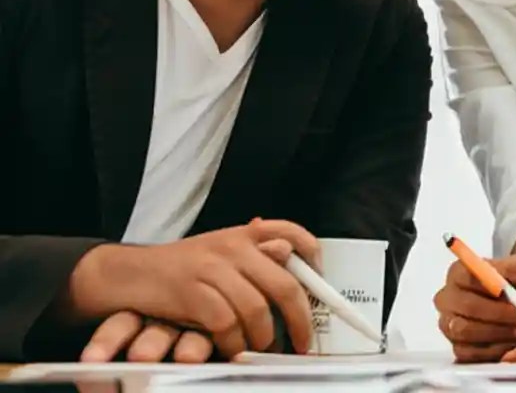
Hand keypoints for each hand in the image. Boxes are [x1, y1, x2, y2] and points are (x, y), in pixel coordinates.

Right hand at [65, 219, 317, 360]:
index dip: (313, 260)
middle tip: (303, 343)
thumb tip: (290, 256)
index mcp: (244, 235)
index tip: (320, 287)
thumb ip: (253, 259)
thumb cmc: (179, 271)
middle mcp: (232, 246)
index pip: (292, 234)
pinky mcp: (191, 291)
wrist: (126, 274)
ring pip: (256, 309)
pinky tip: (232, 350)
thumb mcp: (220, 256)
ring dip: (263, 338)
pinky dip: (234, 343)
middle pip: (284, 283)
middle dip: (300, 319)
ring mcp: (212, 268)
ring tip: (262, 351)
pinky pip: (226, 324)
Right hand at [434, 252, 515, 362]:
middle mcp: (449, 298)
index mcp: (460, 272)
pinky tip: (514, 345)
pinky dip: (493, 350)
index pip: (468, 277)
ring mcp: (450, 324)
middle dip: (498, 314)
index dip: (491, 286)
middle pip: (466, 306)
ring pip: (465, 331)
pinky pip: (470, 353)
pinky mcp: (458, 348)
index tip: (514, 294)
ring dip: (497, 333)